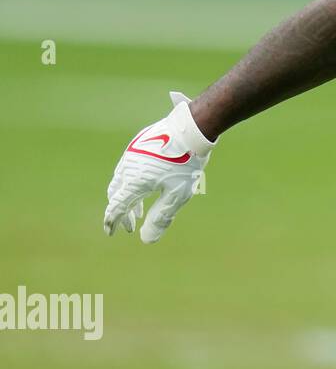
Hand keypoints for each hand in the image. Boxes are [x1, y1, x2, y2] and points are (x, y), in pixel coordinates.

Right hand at [103, 92, 215, 242]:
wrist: (191, 129)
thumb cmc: (186, 164)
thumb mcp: (177, 195)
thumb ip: (161, 217)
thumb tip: (146, 239)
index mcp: (134, 181)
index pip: (117, 206)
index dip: (113, 222)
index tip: (111, 233)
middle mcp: (128, 167)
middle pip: (116, 194)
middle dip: (122, 212)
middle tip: (131, 226)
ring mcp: (131, 153)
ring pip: (121, 180)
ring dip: (127, 197)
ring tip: (138, 211)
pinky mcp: (138, 144)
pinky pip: (128, 167)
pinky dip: (131, 182)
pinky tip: (145, 185)